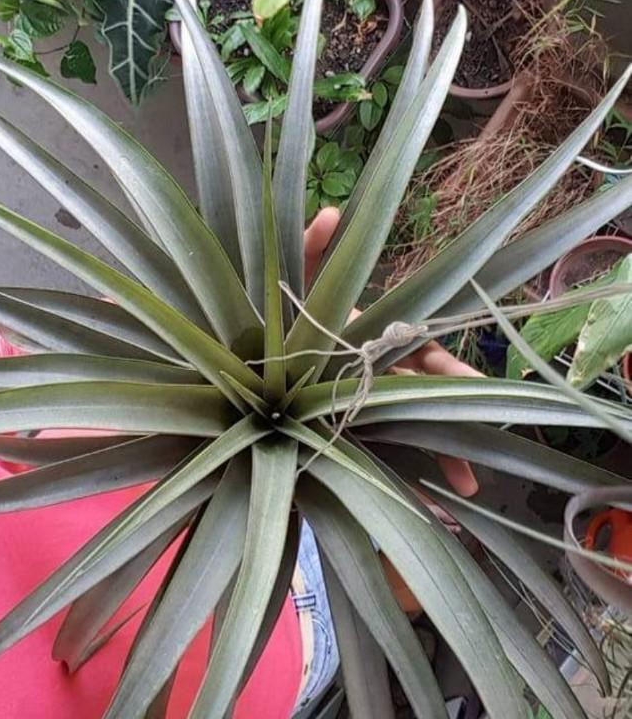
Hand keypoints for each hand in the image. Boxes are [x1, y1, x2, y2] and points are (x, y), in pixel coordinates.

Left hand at [304, 208, 478, 498]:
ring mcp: (366, 408)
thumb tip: (331, 214)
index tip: (470, 387)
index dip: (448, 371)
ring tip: (461, 488)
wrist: (243, 368)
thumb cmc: (277, 324)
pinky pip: (385, 458)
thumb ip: (307, 252)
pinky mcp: (349, 436)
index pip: (424, 356)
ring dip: (438, 460)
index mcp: (375, 342)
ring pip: (412, 433)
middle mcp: (379, 376)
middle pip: (426, 403)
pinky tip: (427, 504)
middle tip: (474, 464)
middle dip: (452, 428)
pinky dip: (407, 480)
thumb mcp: (292, 288)